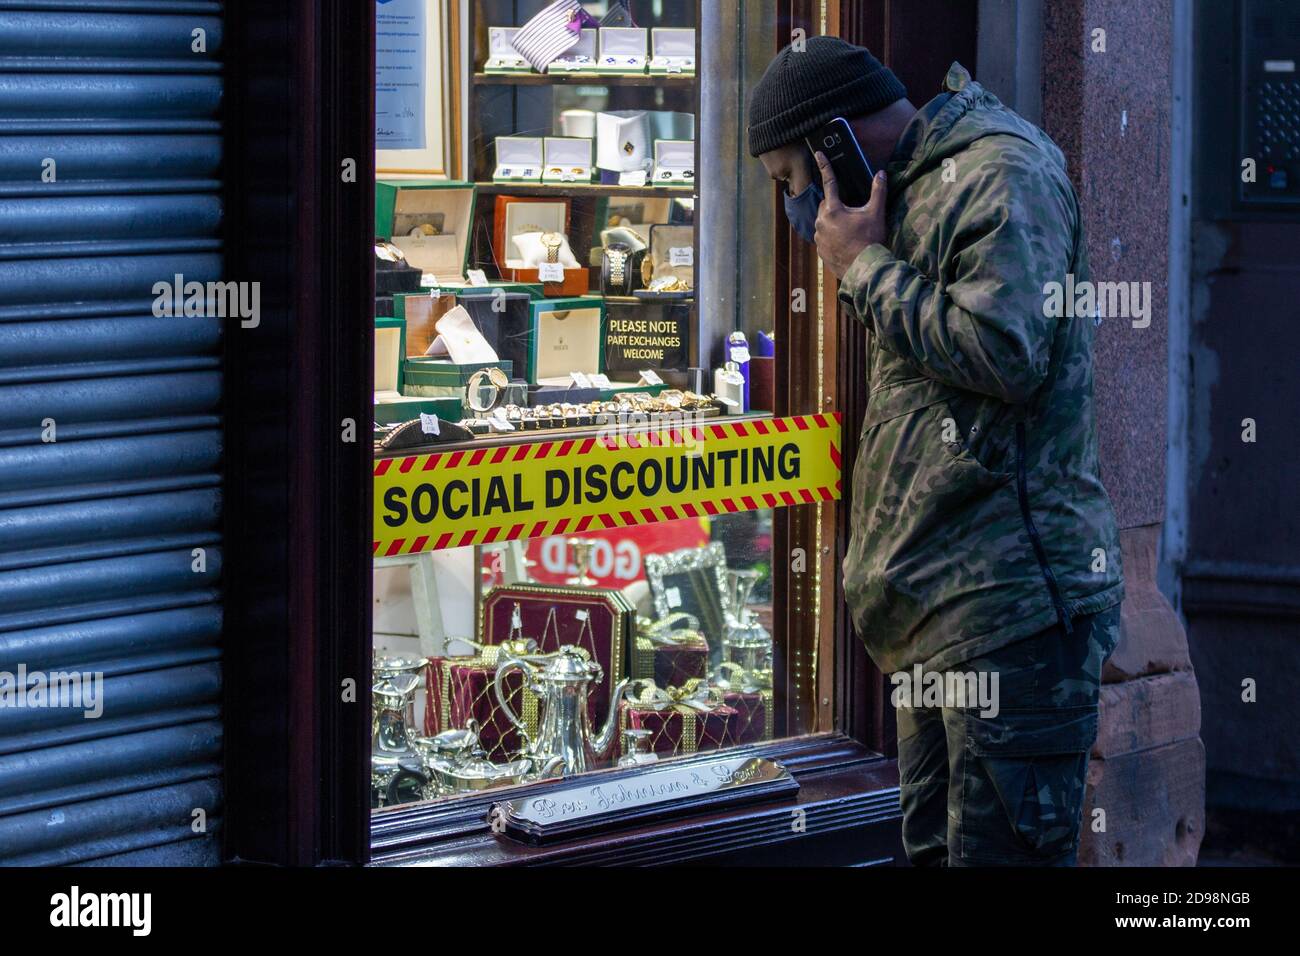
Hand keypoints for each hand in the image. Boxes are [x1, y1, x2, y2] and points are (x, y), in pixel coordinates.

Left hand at [814, 152, 888, 278]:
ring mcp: (819, 238)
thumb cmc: (870, 240)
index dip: (825, 166)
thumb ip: (878, 191)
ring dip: (833, 222)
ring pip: (823, 222)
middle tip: (851, 212)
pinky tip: (844, 241)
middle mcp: (821, 222)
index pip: (829, 183)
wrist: (864, 269)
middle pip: (825, 205)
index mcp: (833, 210)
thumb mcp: (876, 213)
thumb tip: (881, 174)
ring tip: (850, 230)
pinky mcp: (820, 250)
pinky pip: (823, 237)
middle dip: (835, 204)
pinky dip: (831, 236)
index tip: (818, 154)